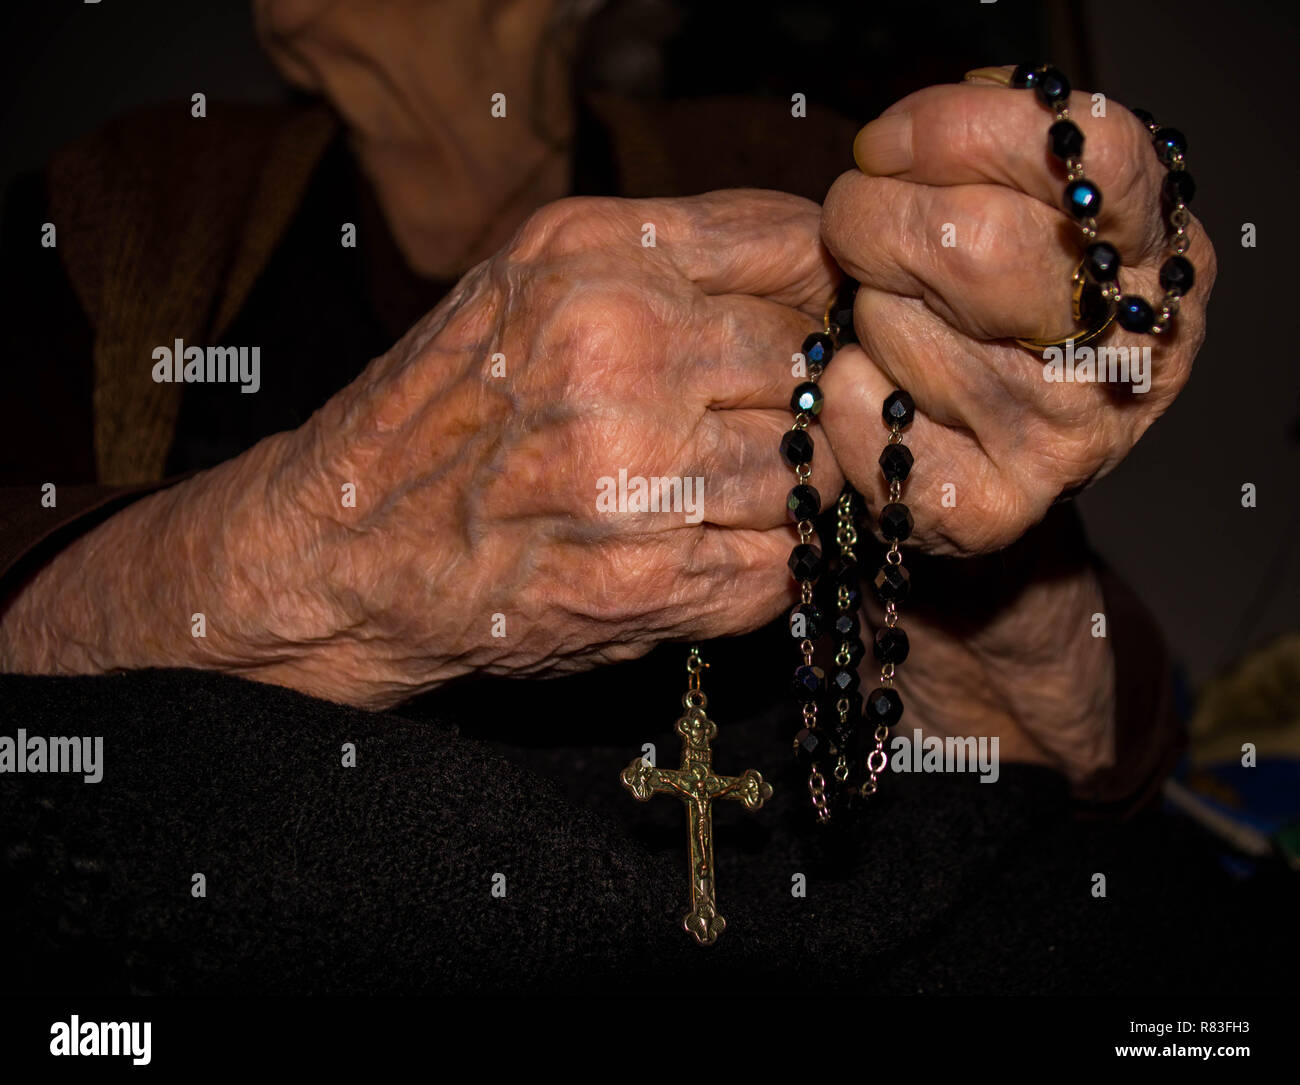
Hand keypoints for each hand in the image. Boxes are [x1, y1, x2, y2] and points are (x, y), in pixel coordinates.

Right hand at [0, 191, 842, 709]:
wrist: (344, 549)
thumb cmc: (446, 409)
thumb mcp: (532, 281)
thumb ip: (671, 257)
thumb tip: (820, 276)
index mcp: (594, 259)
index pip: (798, 247)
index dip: (822, 295)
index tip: (812, 327)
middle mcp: (619, 354)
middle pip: (814, 366)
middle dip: (803, 401)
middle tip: (756, 425)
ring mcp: (638, 476)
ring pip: (809, 472)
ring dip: (784, 490)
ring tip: (715, 491)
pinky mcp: (650, 584)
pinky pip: (782, 562)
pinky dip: (759, 560)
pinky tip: (700, 547)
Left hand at [819, 67, 1215, 555]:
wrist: (1008, 461)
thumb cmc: (1007, 312)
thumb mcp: (1037, 212)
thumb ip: (996, 154)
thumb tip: (903, 143)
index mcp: (1157, 251)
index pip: (1084, 154)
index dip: (960, 131)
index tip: (884, 144)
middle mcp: (1129, 348)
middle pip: (972, 243)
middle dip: (875, 220)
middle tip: (855, 224)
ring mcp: (1065, 438)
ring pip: (898, 327)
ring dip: (863, 312)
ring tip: (895, 323)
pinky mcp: (990, 508)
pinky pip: (863, 412)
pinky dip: (843, 391)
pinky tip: (877, 389)